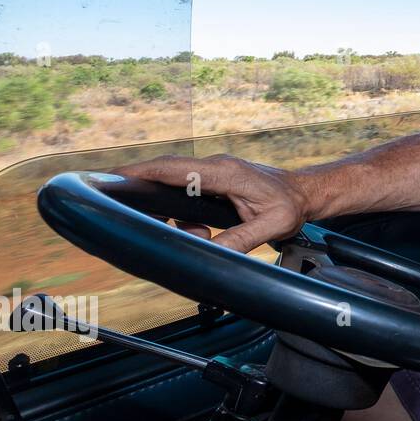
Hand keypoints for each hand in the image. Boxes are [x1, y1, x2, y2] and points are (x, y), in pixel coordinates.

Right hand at [109, 154, 311, 252]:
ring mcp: (215, 171)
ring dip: (172, 210)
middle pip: (166, 170)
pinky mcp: (216, 179)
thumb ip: (240, 239)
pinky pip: (188, 189)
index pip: (174, 168)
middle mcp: (216, 167)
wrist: (305, 194)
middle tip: (117, 201)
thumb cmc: (291, 206)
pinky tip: (201, 230)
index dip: (141, 171)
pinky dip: (184, 211)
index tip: (114, 177)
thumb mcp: (270, 226)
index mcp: (225, 172)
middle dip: (140, 184)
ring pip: (176, 182)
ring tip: (194, 232)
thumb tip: (211, 254)